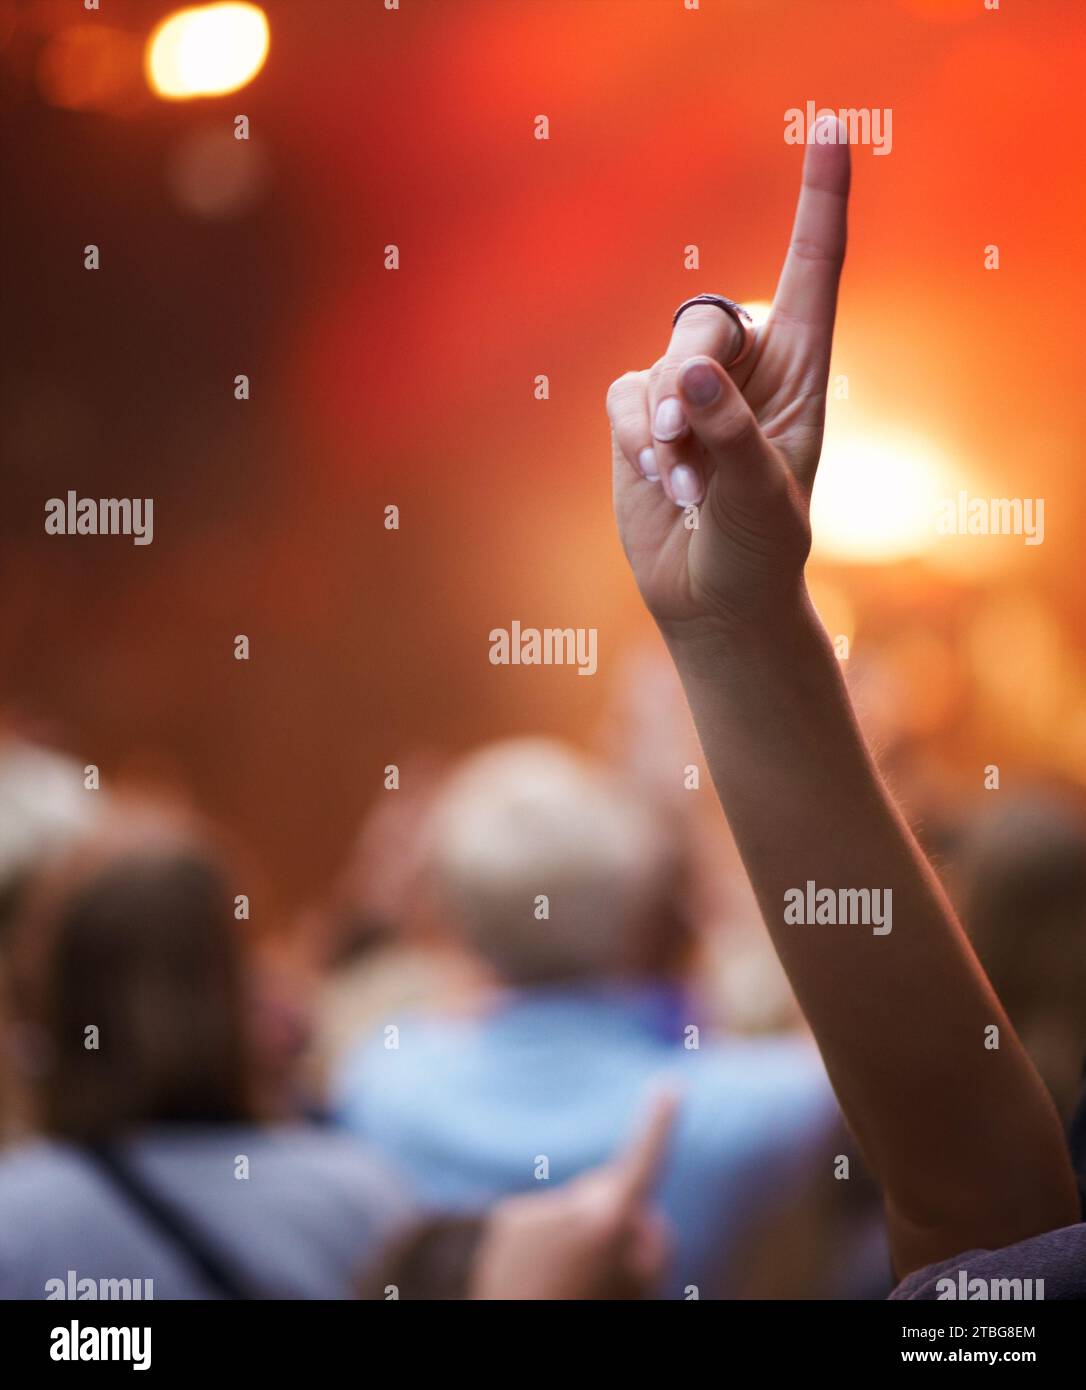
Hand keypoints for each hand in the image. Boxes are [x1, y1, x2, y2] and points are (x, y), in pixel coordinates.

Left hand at [469, 1090, 677, 1299]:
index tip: (671, 1087)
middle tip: (611, 1269)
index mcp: (606, 1221)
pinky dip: (547, 1242)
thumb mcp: (640, 1285)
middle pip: (611, 1192)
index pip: (642, 1163)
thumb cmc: (591, 1308)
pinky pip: (542, 1221)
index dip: (660, 1126)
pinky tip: (540, 1275)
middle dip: (619, 1214)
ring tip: (567, 1282)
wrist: (518, 1334)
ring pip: (574, 1210)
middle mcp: (569, 1204)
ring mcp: (534, 1208)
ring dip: (578, 1236)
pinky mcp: (507, 1220)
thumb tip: (639, 1212)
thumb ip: (653, 1243)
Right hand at [607, 120, 849, 641]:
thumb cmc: (760, 548)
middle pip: (710, 320)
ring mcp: (690, 393)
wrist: (714, 599)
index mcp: (802, 371)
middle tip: (684, 440)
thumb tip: (688, 370)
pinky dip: (636, 439)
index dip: (823, 197)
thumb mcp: (763, 495)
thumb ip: (731, 431)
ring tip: (684, 484)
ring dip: (662, 426)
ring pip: (661, 361)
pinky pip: (624, 398)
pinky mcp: (643, 419)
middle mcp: (747, 371)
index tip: (834, 126)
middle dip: (689, 376)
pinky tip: (660, 481)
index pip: (814, 268)